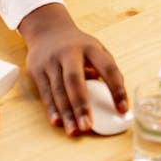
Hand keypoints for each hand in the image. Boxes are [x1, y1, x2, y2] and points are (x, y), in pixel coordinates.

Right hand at [18, 2, 127, 135]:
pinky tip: (57, 122)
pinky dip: (51, 109)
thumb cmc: (78, 45)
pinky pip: (45, 93)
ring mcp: (52, 61)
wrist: (48, 29)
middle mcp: (70, 52)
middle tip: (88, 126)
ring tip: (74, 130)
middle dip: (82, 105)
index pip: (108, 68)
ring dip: (67, 113)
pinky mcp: (38, 70)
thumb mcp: (96, 49)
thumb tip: (117, 98)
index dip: (117, 89)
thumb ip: (107, 70)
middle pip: (75, 80)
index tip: (123, 110)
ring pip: (58, 90)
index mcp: (91, 47)